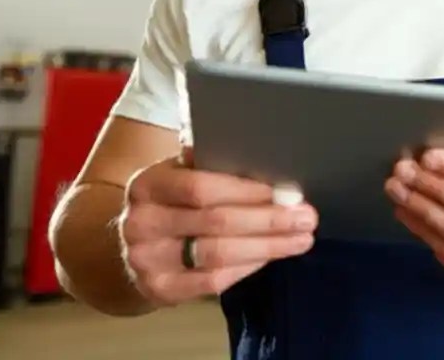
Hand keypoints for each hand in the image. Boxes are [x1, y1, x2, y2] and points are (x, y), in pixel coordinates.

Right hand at [118, 148, 318, 307]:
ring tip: (301, 239)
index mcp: (148, 185)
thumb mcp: (180, 173)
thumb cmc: (173, 201)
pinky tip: (271, 256)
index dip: (247, 191)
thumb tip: (264, 155)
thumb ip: (211, 163)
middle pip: (215, 221)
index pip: (200, 187)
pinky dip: (248, 267)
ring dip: (267, 246)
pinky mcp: (159, 289)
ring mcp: (147, 259)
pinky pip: (212, 281)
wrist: (137, 244)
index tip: (287, 191)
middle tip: (306, 217)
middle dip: (269, 220)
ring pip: (218, 254)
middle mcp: (141, 222)